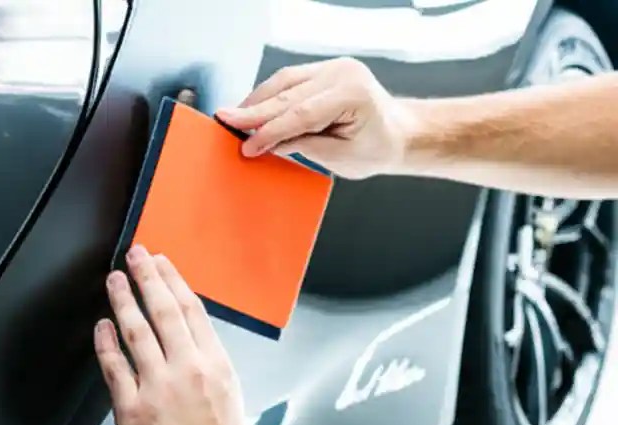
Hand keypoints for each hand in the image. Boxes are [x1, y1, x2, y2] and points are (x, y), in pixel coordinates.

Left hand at [94, 245, 259, 424]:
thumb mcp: (229, 394)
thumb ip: (206, 365)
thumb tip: (189, 344)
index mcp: (214, 364)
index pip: (191, 310)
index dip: (172, 281)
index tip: (161, 263)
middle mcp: (186, 369)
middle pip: (163, 311)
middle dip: (146, 277)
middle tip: (134, 255)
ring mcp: (158, 388)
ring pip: (136, 332)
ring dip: (123, 301)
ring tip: (114, 280)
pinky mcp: (133, 410)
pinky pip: (114, 367)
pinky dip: (106, 342)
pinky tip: (101, 326)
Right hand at [215, 57, 417, 178]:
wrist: (398, 133)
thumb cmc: (376, 148)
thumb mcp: (339, 157)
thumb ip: (302, 145)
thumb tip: (267, 142)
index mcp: (352, 93)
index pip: (300, 113)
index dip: (269, 131)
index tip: (246, 146)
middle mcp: (342, 73)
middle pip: (287, 94)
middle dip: (253, 112)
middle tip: (224, 121)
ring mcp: (333, 67)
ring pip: (283, 82)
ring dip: (256, 101)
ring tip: (233, 118)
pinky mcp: (323, 70)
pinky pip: (288, 81)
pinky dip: (268, 96)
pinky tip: (251, 109)